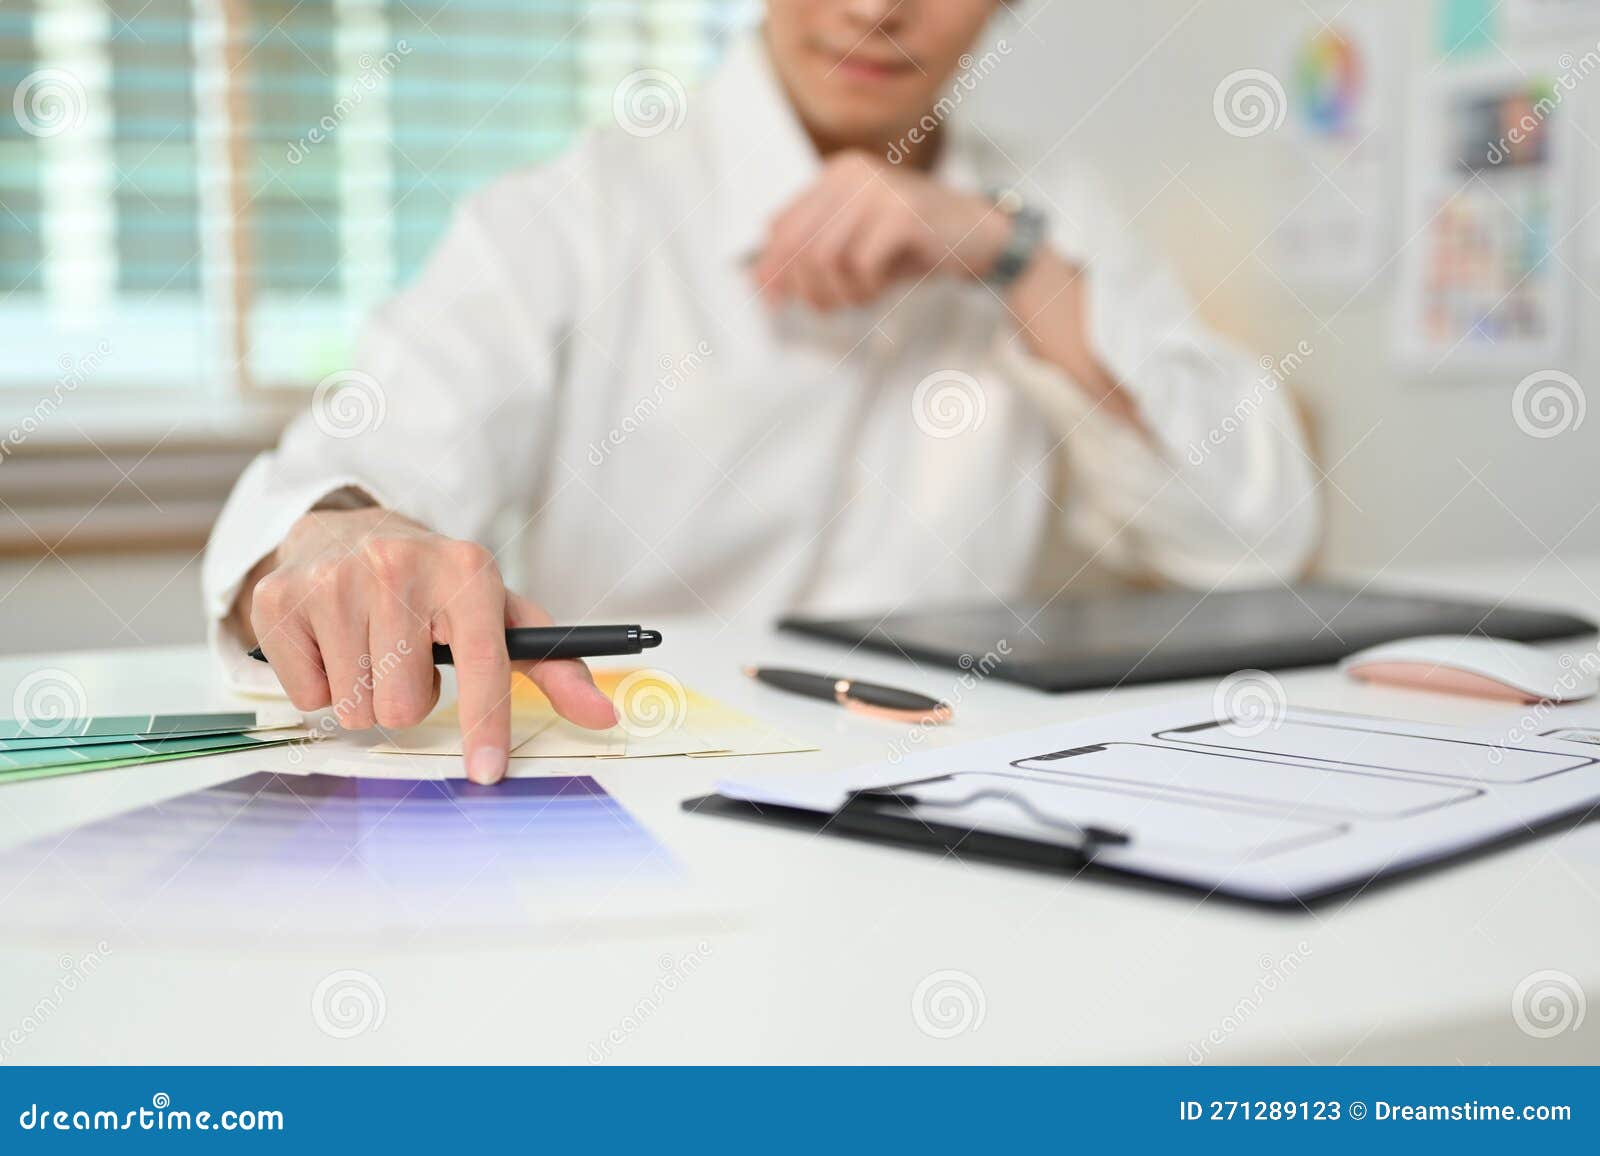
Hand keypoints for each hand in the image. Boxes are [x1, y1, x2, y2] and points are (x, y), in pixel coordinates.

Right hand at [236, 507, 616, 783]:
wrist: (346, 530)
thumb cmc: (434, 587)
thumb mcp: (498, 613)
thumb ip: (555, 667)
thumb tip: (606, 716)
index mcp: (466, 572)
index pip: (483, 667)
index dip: (485, 728)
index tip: (488, 774)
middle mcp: (398, 567)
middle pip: (406, 706)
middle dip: (408, 699)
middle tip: (406, 659)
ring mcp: (334, 580)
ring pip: (356, 708)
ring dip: (366, 695)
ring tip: (369, 649)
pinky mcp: (280, 600)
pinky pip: (307, 696)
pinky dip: (319, 684)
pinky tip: (330, 642)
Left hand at [751, 150, 1009, 311]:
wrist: (982, 237)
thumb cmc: (916, 244)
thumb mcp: (858, 241)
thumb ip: (813, 250)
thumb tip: (759, 279)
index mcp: (836, 174)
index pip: (781, 224)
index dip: (771, 267)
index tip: (773, 301)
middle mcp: (853, 174)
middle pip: (799, 245)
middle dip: (806, 288)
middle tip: (828, 307)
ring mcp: (878, 191)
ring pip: (824, 258)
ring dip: (838, 293)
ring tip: (860, 298)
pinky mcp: (902, 214)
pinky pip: (860, 266)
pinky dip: (865, 289)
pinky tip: (880, 288)